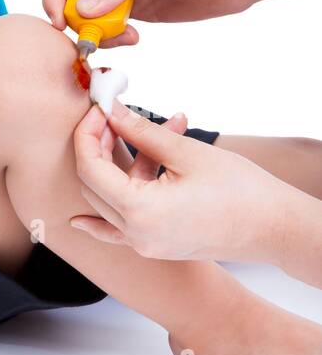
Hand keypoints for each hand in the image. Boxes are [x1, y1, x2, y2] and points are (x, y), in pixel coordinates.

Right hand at [42, 0, 257, 46]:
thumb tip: (81, 8)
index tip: (61, 24)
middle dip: (78, 20)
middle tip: (97, 39)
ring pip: (90, 16)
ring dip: (99, 32)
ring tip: (125, 37)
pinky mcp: (137, 9)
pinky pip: (111, 27)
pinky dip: (116, 38)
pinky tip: (136, 37)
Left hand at [70, 98, 281, 261]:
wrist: (274, 226)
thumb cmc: (239, 191)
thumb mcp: (185, 153)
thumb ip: (140, 132)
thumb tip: (111, 111)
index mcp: (140, 212)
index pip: (89, 168)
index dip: (88, 134)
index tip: (99, 109)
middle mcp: (136, 235)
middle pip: (93, 186)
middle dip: (97, 145)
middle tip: (112, 115)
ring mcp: (145, 245)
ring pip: (108, 201)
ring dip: (117, 164)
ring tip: (150, 132)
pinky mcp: (156, 245)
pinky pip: (117, 231)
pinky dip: (101, 219)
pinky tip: (80, 218)